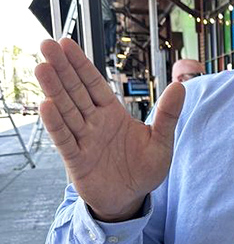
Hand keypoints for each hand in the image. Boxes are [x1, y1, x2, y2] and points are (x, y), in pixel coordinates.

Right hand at [35, 38, 183, 220]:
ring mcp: (84, 140)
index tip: (66, 43)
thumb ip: (168, 115)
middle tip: (47, 44)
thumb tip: (180, 86)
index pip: (94, 84)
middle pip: (76, 91)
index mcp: (113, 114)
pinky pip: (65, 140)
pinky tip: (47, 106)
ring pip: (67, 111)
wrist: (131, 200)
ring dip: (55, 90)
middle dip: (62, 69)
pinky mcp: (77, 161)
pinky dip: (56, 124)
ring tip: (43, 67)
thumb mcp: (161, 142)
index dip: (81, 64)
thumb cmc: (145, 170)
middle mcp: (94, 123)